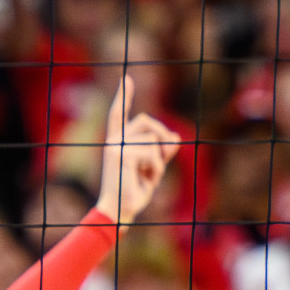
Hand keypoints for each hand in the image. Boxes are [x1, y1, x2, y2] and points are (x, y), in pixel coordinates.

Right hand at [95, 76, 180, 226]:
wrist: (120, 211)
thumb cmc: (134, 193)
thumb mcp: (153, 170)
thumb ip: (162, 153)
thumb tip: (176, 137)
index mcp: (118, 141)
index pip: (119, 114)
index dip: (123, 96)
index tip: (126, 78)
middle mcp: (114, 140)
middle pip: (147, 120)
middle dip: (162, 135)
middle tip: (165, 155)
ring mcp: (116, 145)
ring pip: (153, 138)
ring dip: (159, 158)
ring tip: (148, 175)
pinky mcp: (121, 154)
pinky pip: (151, 152)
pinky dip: (156, 167)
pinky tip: (146, 178)